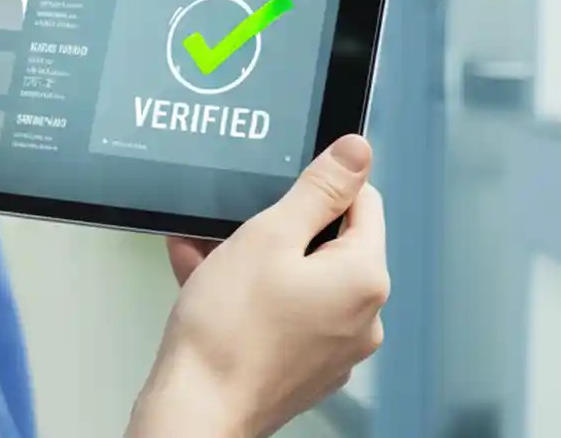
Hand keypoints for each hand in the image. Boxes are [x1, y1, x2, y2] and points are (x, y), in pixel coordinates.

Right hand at [129, 135, 387, 437]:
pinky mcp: (303, 367)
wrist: (196, 409)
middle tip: (229, 226)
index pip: (363, 203)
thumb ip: (318, 189)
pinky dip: (249, 295)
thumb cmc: (227, 332)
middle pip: (328, 243)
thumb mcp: (268, 236)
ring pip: (298, 279)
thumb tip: (357, 152)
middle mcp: (362, 317)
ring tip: (205, 254)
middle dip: (275, 226)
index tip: (277, 189)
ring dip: (252, 260)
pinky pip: (282, 313)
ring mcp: (333, 347)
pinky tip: (205, 284)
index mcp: (364, 278)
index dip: (317, 186)